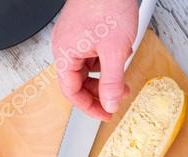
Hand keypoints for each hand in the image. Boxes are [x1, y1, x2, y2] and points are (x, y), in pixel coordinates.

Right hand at [51, 0, 137, 119]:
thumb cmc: (107, 5)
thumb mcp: (115, 51)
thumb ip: (112, 82)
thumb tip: (111, 104)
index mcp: (65, 53)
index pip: (72, 92)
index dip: (89, 107)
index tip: (106, 114)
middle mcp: (65, 46)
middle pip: (79, 81)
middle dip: (100, 91)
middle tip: (119, 98)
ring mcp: (74, 38)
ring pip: (88, 68)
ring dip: (105, 75)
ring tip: (122, 72)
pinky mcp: (84, 31)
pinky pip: (92, 53)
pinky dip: (106, 59)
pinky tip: (119, 53)